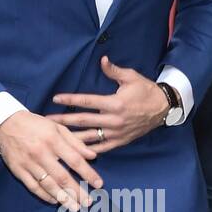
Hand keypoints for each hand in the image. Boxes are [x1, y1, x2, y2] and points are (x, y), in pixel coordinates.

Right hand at [0, 110, 102, 211]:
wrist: (6, 123)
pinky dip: (44, 196)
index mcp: (53, 140)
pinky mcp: (18, 170)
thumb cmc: (36, 125)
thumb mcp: (57, 127)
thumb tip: (93, 156)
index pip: (75, 160)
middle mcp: (41, 153)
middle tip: (88, 203)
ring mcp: (29, 163)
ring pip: (48, 185)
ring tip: (74, 207)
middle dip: (77, 192)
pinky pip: (33, 187)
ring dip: (63, 198)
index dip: (88, 174)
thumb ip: (75, 142)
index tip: (99, 184)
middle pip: (62, 177)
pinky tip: (55, 201)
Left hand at [50, 56, 169, 153]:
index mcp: (115, 103)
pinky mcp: (120, 141)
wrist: (164, 108)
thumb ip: (114, 70)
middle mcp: (114, 120)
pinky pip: (102, 147)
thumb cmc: (146, 90)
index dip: (70, 100)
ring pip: (90, 137)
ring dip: (71, 137)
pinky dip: (88, 150)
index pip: (87, 101)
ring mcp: (116, 133)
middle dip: (63, 121)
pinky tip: (76, 151)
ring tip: (56, 138)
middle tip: (47, 121)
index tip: (56, 98)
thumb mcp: (131, 77)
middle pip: (83, 121)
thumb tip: (102, 60)